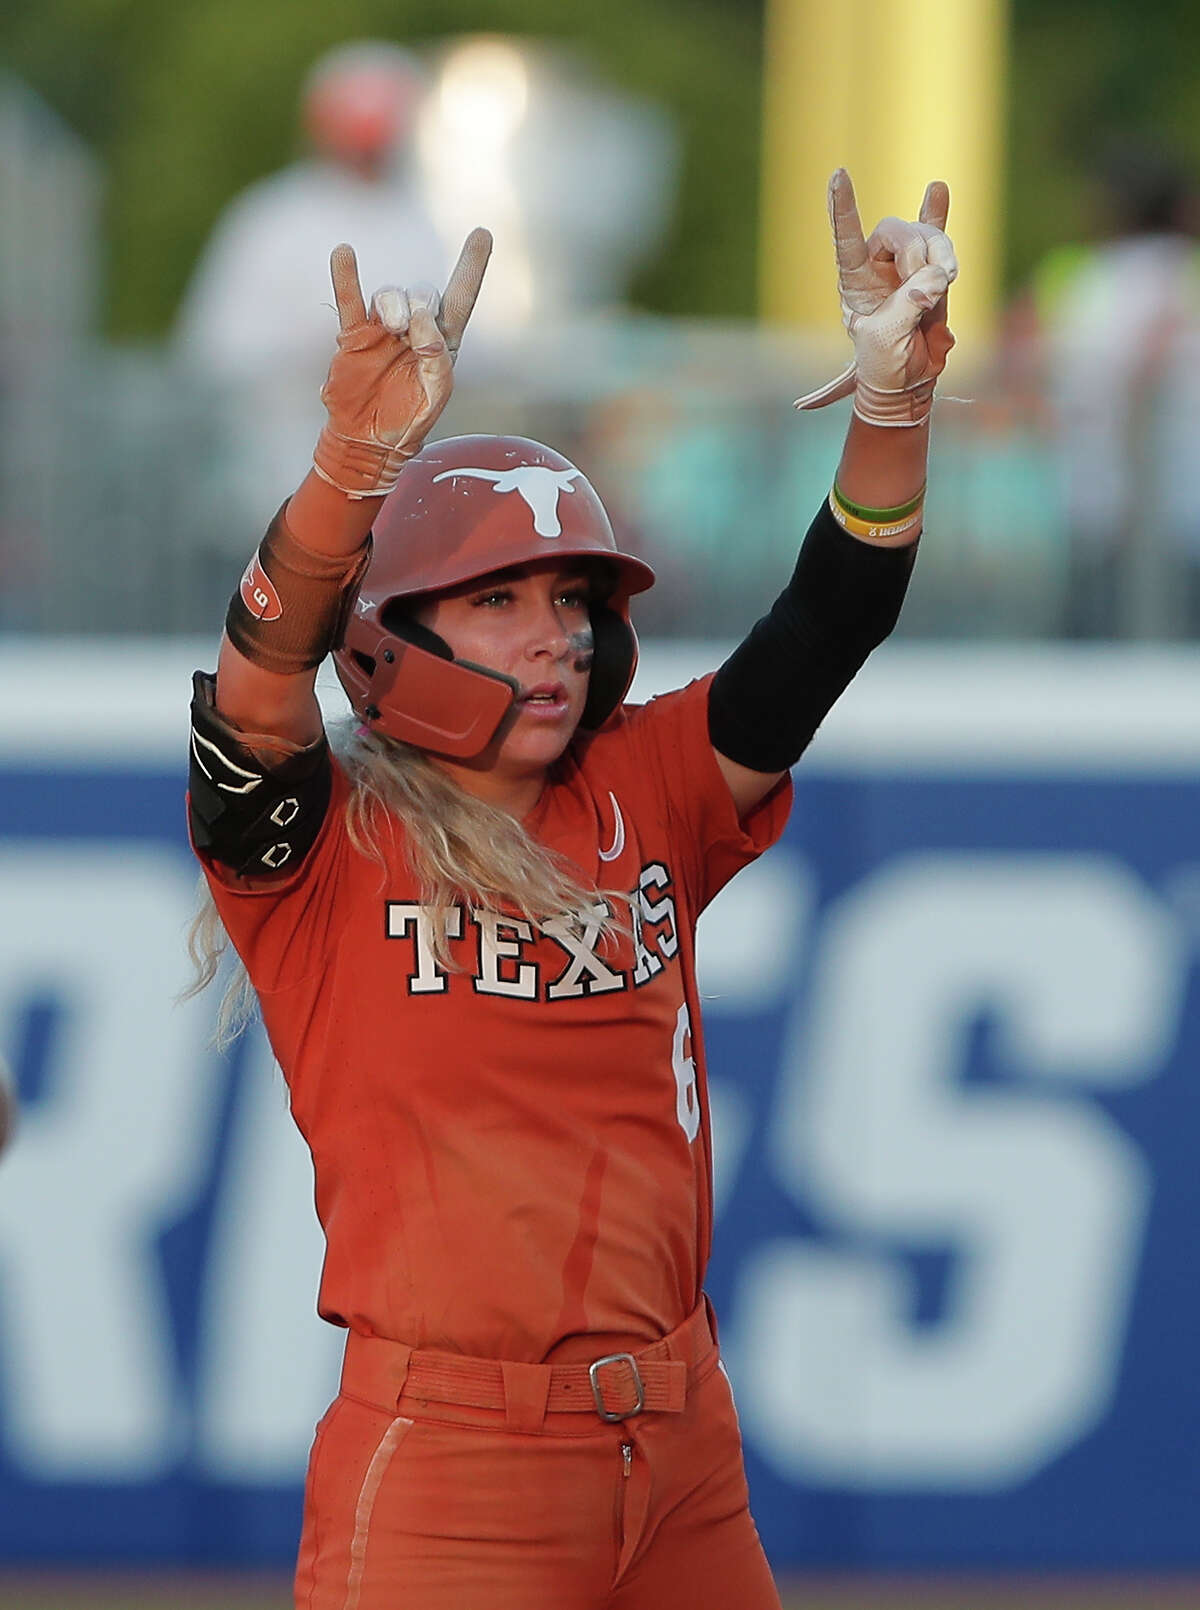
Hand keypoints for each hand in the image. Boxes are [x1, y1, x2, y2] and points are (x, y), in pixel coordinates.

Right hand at [313, 227, 492, 497]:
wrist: (371, 439)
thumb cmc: (410, 417)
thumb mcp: (436, 393)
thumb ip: (437, 358)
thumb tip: (421, 322)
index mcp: (443, 339)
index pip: (462, 295)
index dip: (472, 265)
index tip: (483, 232)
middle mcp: (414, 327)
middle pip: (422, 292)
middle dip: (420, 303)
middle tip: (410, 330)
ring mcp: (382, 328)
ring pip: (390, 295)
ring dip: (393, 305)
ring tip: (391, 327)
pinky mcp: (354, 335)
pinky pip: (349, 300)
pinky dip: (346, 277)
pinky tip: (344, 253)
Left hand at [795, 170, 956, 426]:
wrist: (909, 379)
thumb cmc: (886, 363)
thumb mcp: (888, 338)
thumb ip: (910, 305)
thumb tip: (938, 276)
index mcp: (854, 281)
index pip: (846, 238)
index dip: (842, 208)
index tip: (838, 175)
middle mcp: (878, 265)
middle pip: (899, 232)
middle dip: (917, 259)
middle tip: (922, 297)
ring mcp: (906, 264)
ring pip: (928, 236)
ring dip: (941, 260)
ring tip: (939, 293)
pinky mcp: (933, 268)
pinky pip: (936, 232)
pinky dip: (937, 212)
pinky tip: (937, 189)